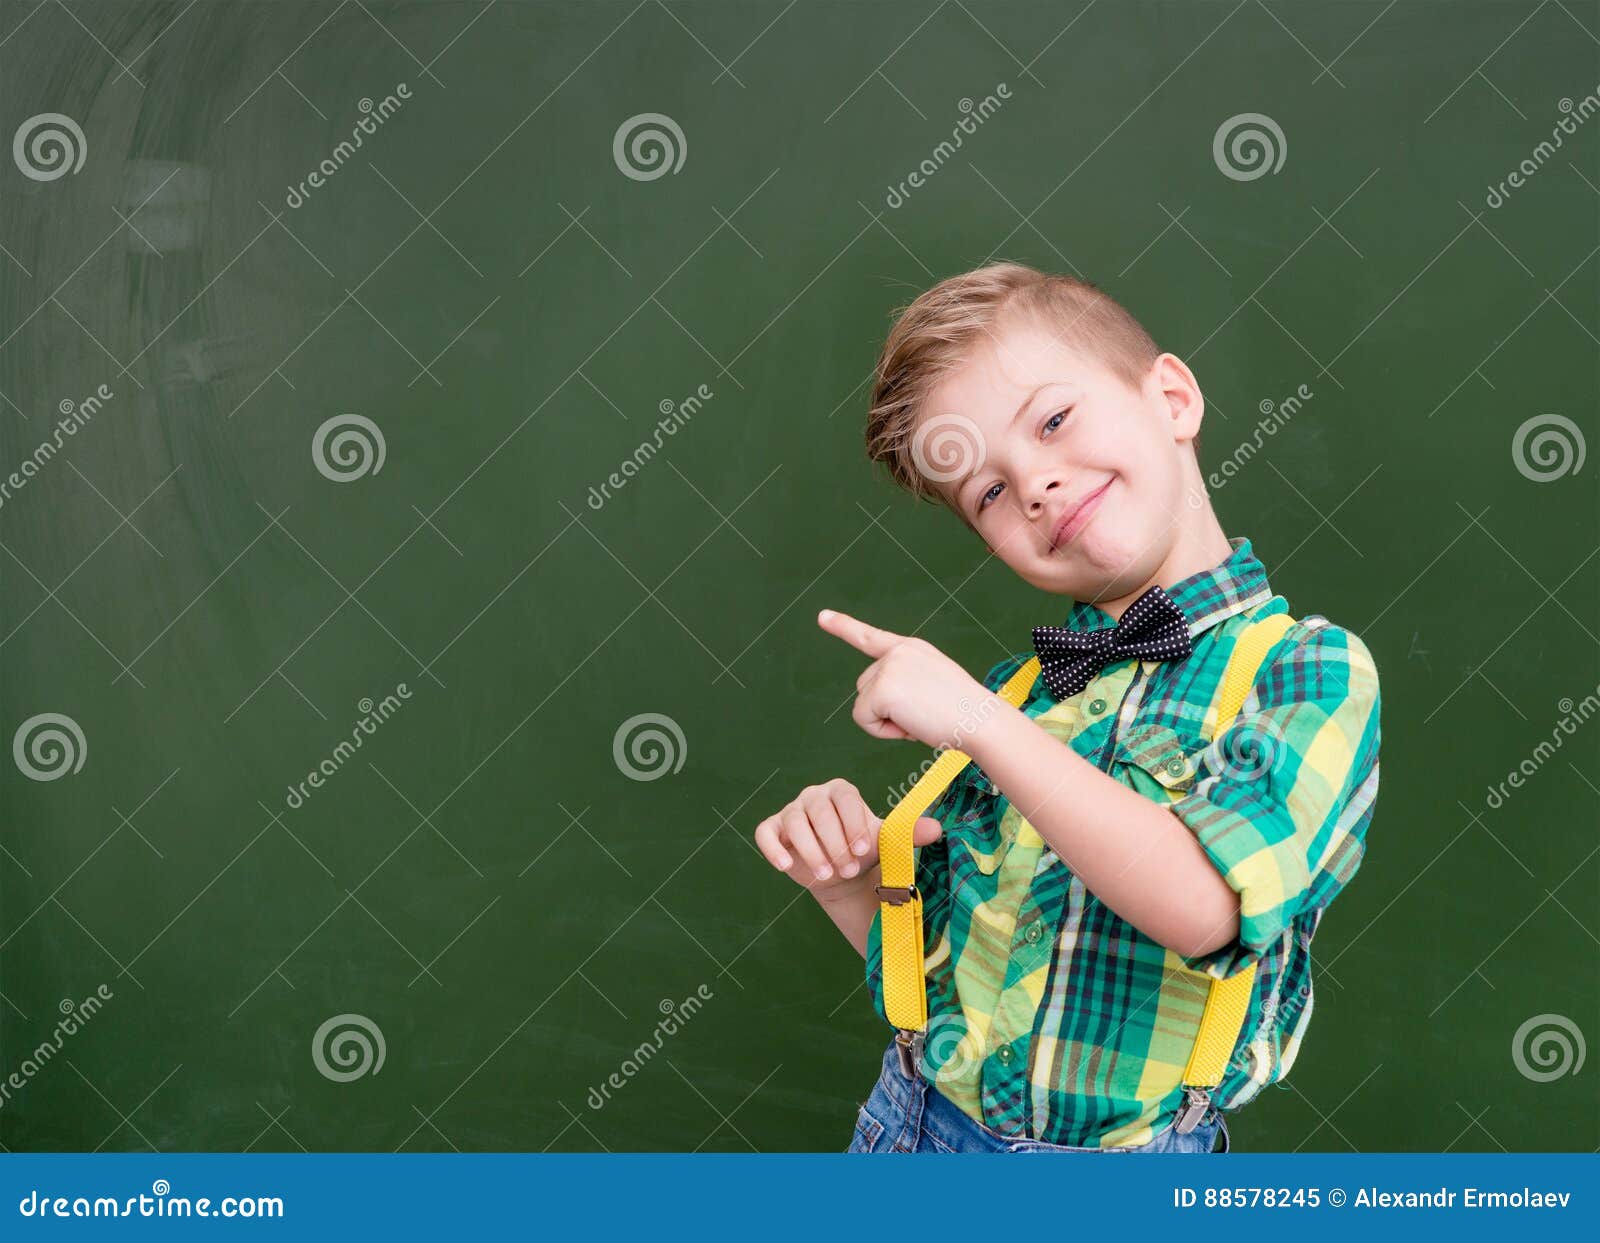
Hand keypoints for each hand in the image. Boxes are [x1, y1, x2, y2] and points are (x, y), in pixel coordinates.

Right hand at [753, 778, 942, 897]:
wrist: (841, 873)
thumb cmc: (862, 851)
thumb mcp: (885, 842)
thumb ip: (908, 834)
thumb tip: (936, 829)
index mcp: (841, 791)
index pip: (843, 797)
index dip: (852, 823)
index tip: (862, 851)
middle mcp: (814, 796)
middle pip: (818, 811)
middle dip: (834, 843)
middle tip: (848, 870)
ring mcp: (791, 811)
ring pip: (795, 824)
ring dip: (811, 851)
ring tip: (826, 875)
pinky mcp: (773, 829)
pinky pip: (765, 833)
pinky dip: (773, 849)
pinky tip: (786, 866)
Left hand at [816, 608, 986, 749]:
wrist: (981, 721)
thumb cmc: (965, 714)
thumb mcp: (934, 686)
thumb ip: (907, 685)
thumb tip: (883, 704)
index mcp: (911, 649)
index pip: (871, 638)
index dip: (844, 627)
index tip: (822, 616)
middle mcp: (898, 652)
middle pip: (865, 687)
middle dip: (885, 710)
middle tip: (922, 715)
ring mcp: (888, 668)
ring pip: (863, 706)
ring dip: (886, 722)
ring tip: (920, 721)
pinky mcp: (882, 689)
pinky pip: (864, 720)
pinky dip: (882, 732)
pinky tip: (910, 728)